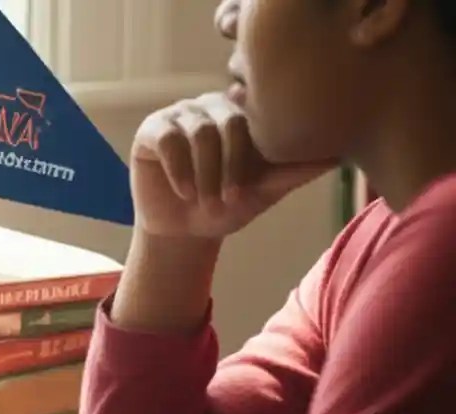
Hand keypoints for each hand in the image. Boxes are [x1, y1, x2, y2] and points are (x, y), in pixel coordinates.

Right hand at [131, 92, 334, 239]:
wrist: (184, 231)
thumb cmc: (226, 206)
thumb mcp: (265, 190)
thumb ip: (295, 170)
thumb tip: (339, 155)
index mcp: (242, 113)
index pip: (256, 118)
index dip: (253, 156)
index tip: (249, 192)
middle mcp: (211, 106)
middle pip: (227, 122)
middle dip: (229, 167)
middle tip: (229, 199)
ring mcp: (179, 115)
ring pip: (198, 132)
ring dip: (204, 173)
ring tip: (206, 201)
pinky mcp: (151, 130)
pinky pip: (167, 140)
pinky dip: (178, 169)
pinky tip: (184, 192)